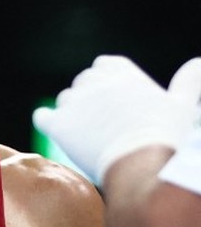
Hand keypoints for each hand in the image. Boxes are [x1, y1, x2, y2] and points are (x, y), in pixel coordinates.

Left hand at [33, 55, 200, 182]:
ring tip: (85, 131)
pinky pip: (42, 117)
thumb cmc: (166, 137)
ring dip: (71, 111)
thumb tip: (198, 62)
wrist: (142, 163)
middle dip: (88, 96)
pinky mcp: (59, 125)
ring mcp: (75, 102)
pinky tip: (50, 125)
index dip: (104, 79)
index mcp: (122, 74)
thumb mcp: (182, 104)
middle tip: (97, 118)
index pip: (103, 65)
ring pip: (65, 100)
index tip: (109, 94)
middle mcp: (96, 82)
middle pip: (83, 82)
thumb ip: (188, 81)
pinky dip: (46, 121)